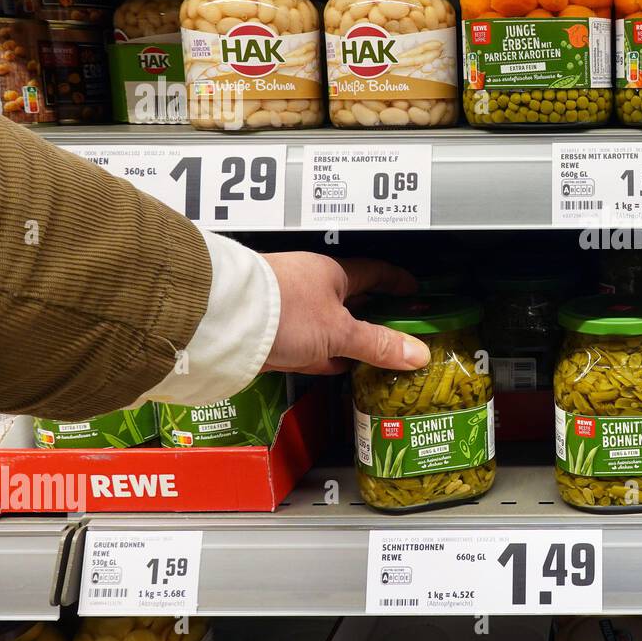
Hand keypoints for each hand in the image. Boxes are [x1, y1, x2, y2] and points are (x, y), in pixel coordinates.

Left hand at [260, 253, 429, 374]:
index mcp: (333, 273)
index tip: (415, 290)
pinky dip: (324, 356)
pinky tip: (334, 368)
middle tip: (401, 334)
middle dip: (376, 319)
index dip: (397, 282)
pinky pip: (309, 344)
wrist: (224, 322)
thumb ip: (377, 345)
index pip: (375, 272)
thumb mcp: (339, 331)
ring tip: (374, 359)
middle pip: (353, 303)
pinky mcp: (275, 333)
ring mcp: (292, 310)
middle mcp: (312, 286)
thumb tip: (417, 354)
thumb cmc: (284, 310)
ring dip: (349, 343)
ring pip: (330, 327)